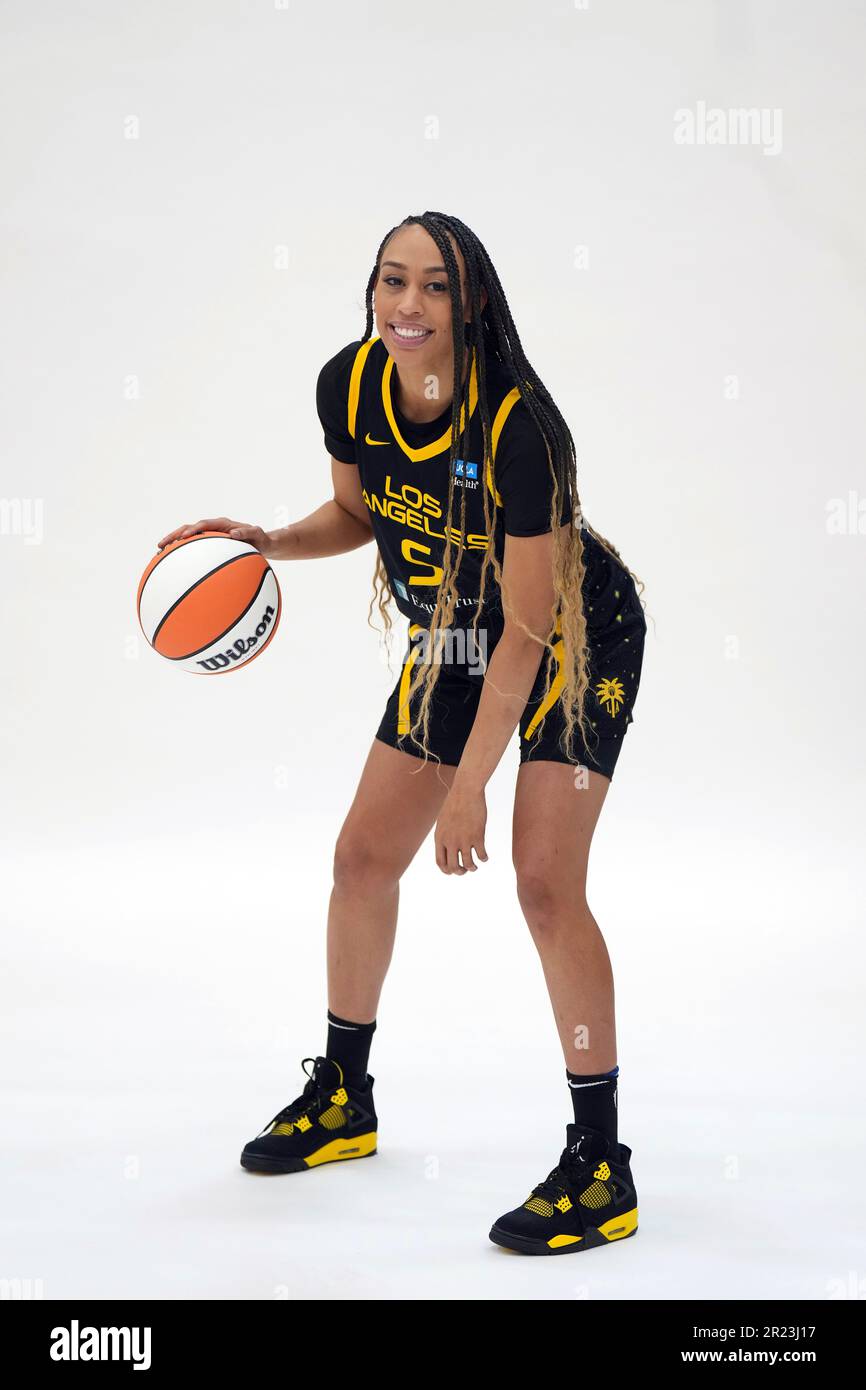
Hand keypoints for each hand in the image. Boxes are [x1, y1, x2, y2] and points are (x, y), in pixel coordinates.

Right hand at [156, 517, 274, 555]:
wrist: (263, 543)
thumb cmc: (261, 540)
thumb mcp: (258, 535)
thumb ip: (248, 533)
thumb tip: (233, 534)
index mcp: (223, 525)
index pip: (204, 525)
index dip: (193, 530)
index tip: (184, 537)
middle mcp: (213, 529)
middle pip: (188, 530)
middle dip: (174, 537)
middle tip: (160, 545)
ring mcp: (210, 538)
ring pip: (187, 540)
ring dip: (174, 546)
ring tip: (159, 555)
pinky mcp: (209, 547)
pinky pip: (194, 550)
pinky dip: (183, 556)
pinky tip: (174, 569)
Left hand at [434, 782, 488, 874]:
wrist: (466, 791)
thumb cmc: (455, 803)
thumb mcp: (443, 820)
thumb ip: (444, 835)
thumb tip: (448, 849)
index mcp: (440, 837)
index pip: (440, 862)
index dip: (447, 870)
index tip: (453, 870)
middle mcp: (450, 841)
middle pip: (453, 867)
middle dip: (460, 872)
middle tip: (465, 869)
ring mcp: (464, 840)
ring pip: (468, 864)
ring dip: (472, 868)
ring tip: (475, 866)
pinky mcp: (477, 836)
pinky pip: (482, 855)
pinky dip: (484, 859)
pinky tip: (485, 857)